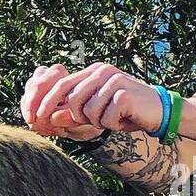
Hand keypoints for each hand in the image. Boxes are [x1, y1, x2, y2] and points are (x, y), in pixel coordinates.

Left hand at [24, 62, 162, 135]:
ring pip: (88, 112)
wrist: (160, 111)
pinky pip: (105, 118)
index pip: (61, 85)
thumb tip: (51, 119)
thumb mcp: (97, 110)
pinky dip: (113, 124)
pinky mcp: (123, 93)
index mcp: (92, 71)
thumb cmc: (126, 112)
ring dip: (101, 122)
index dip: (45, 103)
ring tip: (115, 117)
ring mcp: (113, 80)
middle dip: (80, 118)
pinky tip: (125, 118)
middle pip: (72, 100)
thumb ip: (75, 112)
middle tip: (99, 121)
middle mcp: (101, 71)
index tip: (34, 119)